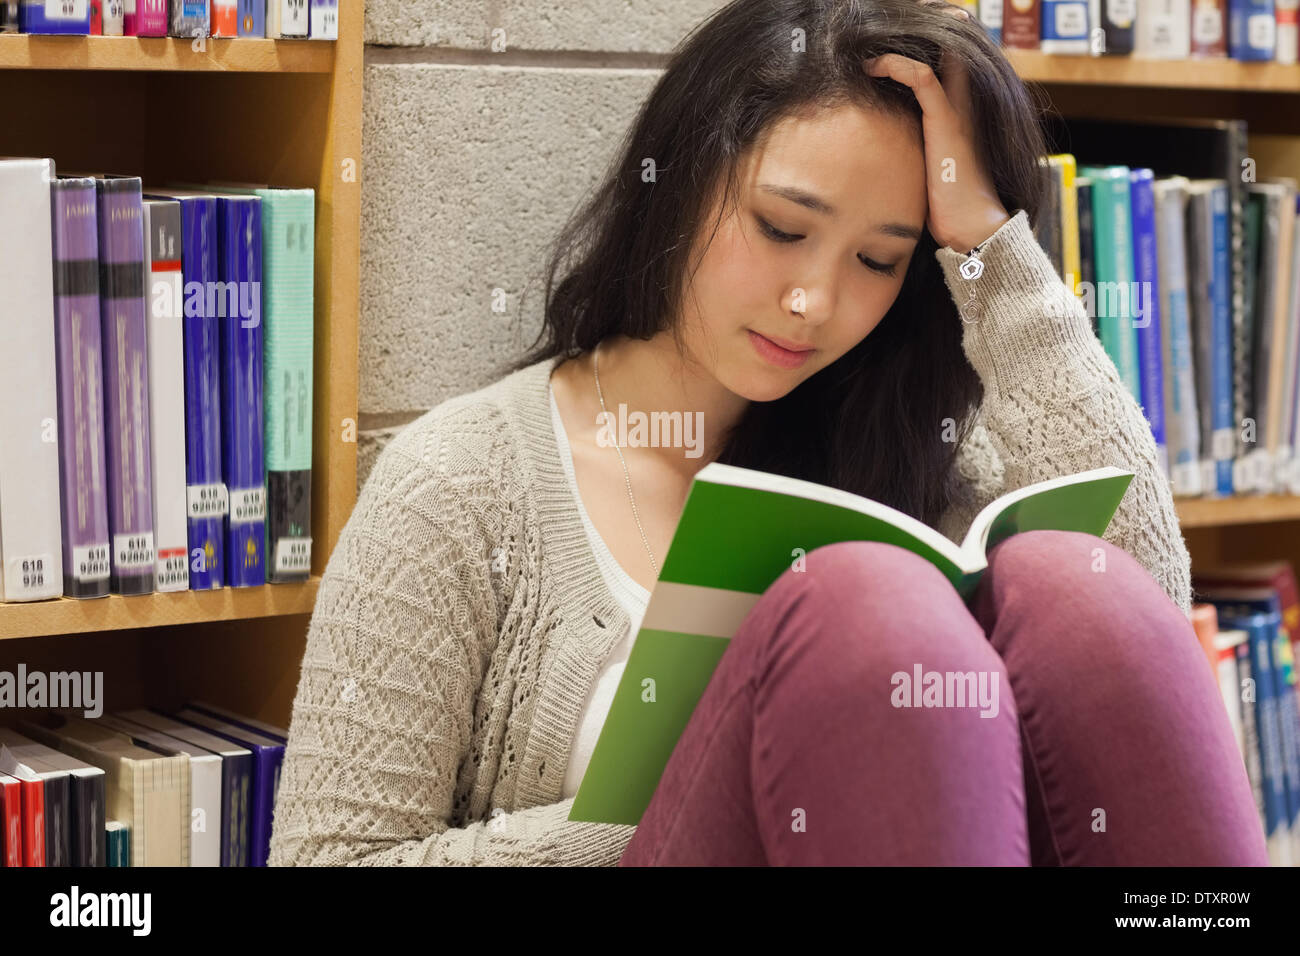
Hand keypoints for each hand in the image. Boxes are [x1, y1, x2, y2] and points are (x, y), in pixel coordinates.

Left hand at [864, 3, 1009, 252]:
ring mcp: (957, 111)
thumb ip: (914, 151)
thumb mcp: (927, 171)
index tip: (893, 40)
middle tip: (890, 21)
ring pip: (936, 55)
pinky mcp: (946, 122)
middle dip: (924, 28)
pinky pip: (921, 78)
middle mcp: (964, 105)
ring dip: (899, 45)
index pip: (949, 62)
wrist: (973, 230)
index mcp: (961, 113)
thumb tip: (884, 153)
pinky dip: (895, 66)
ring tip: (870, 45)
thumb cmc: (949, 210)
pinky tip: (874, 67)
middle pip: (949, 48)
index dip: (929, 43)